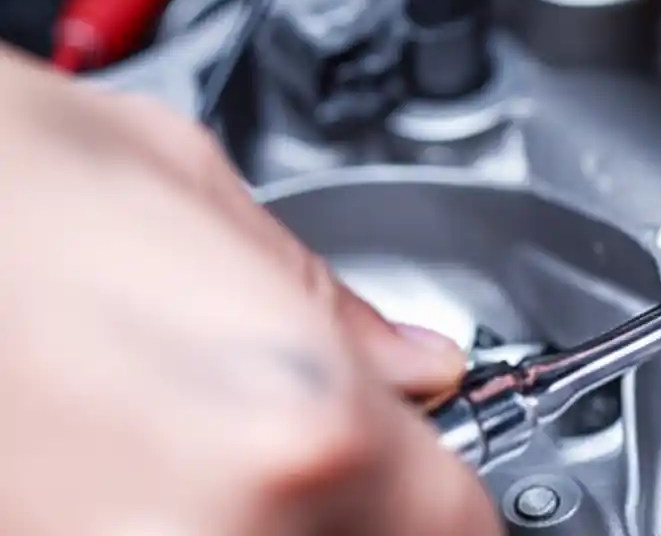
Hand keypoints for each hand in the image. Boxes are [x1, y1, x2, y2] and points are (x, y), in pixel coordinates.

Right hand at [0, 51, 498, 535]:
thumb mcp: (204, 198)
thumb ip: (344, 311)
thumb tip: (421, 369)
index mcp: (295, 423)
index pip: (463, 525)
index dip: (459, 490)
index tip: (443, 466)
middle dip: (373, 506)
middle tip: (320, 444)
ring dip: (278, 514)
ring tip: (215, 443)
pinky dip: (189, 519)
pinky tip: (156, 470)